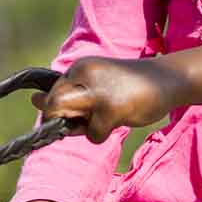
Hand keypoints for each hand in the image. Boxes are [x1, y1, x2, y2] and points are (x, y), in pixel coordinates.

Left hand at [31, 56, 180, 142]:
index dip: (59, 109)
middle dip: (64, 118)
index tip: (76, 112)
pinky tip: (122, 117)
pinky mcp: (110, 109)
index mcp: (80, 67)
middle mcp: (84, 74)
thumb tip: (34, 101)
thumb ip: (69, 93)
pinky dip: (102, 134)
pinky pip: (93, 135)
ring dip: (86, 127)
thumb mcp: (97, 82)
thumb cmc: (130, 85)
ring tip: (110, 113)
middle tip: (87, 117)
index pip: (52, 92)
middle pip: (53, 105)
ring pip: (71, 121)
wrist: (168, 79)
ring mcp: (96, 92)